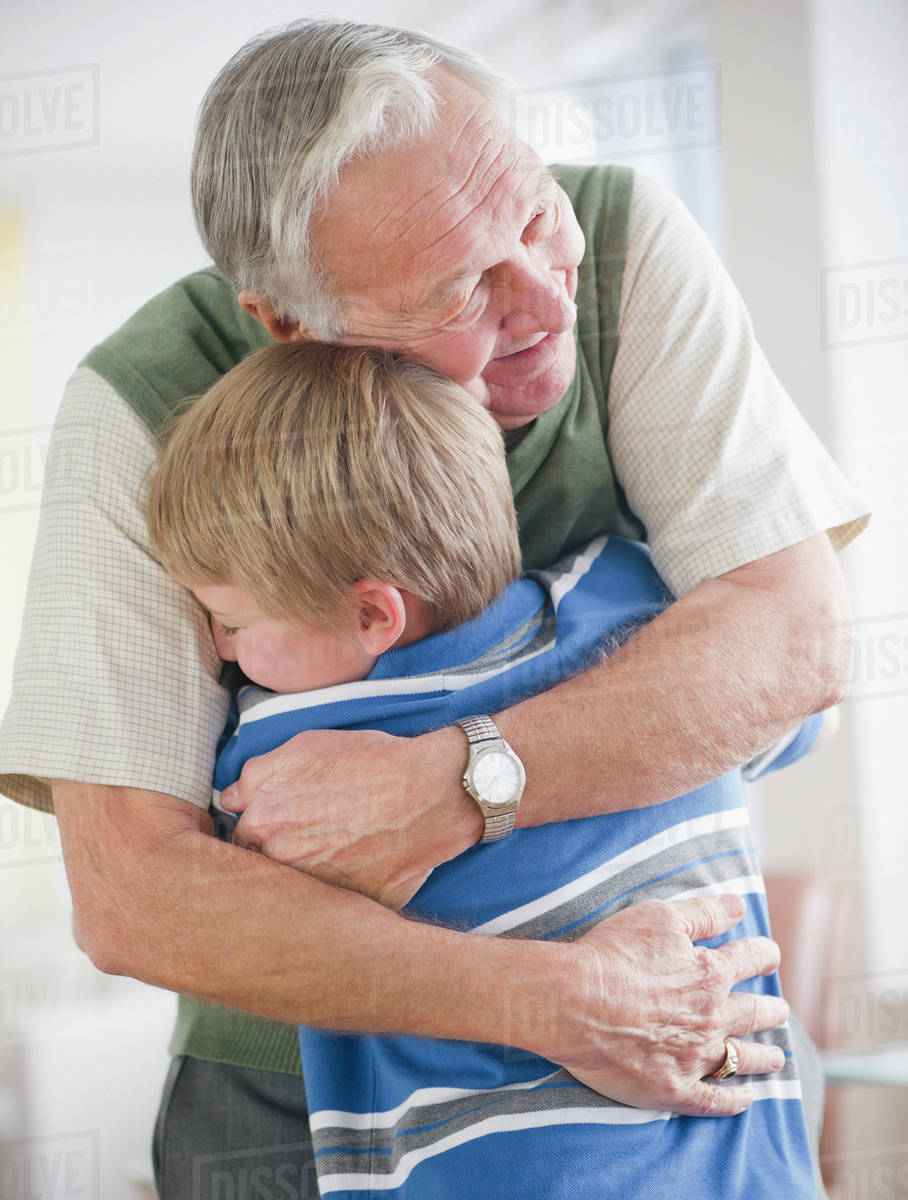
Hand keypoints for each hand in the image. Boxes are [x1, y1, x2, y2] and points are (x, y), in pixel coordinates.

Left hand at [219, 726, 480, 908]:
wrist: (435, 789)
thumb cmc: (372, 762)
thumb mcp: (305, 746)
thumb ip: (257, 774)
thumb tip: (231, 798)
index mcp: (264, 823)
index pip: (237, 840)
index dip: (257, 832)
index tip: (275, 829)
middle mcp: (285, 863)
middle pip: (262, 871)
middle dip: (276, 859)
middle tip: (307, 841)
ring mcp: (319, 891)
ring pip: (294, 894)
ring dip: (304, 880)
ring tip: (335, 855)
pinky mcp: (353, 909)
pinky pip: (334, 911)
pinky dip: (339, 896)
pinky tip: (358, 871)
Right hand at [543, 894, 787, 1115]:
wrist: (573, 1002)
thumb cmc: (613, 954)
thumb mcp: (660, 917)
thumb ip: (704, 912)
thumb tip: (739, 906)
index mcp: (710, 973)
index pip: (750, 959)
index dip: (764, 954)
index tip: (770, 956)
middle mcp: (711, 1016)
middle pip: (754, 1013)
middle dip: (771, 1010)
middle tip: (780, 1010)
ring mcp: (695, 1056)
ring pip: (742, 1059)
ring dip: (763, 1058)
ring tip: (776, 1058)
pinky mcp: (673, 1088)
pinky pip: (714, 1100)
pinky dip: (733, 1102)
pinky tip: (745, 1100)